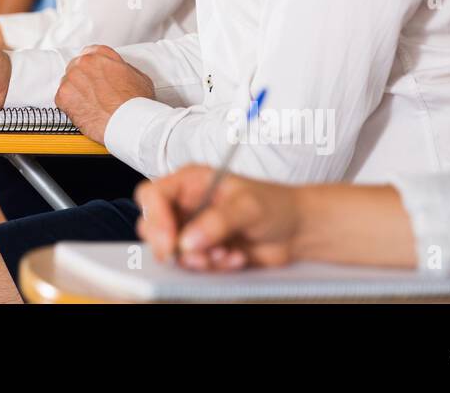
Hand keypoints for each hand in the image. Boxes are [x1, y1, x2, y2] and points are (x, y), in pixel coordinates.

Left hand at [54, 45, 152, 144]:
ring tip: (91, 105)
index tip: (94, 75)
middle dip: (83, 80)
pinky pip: (61, 99)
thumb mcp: (137, 75)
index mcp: (101, 54)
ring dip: (76, 93)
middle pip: (76, 68)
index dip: (93, 68)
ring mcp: (72, 79)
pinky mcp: (64, 96)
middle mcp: (84, 63)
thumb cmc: (137, 102)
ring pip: (67, 83)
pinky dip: (69, 106)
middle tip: (94, 93)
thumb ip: (120, 68)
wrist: (130, 122)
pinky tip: (84, 111)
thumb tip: (117, 71)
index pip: (89, 54)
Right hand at [134, 166, 298, 270]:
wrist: (298, 230)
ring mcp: (192, 229)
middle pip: (152, 225)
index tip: (170, 241)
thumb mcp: (248, 207)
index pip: (153, 195)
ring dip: (196, 260)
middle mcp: (186, 204)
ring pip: (171, 251)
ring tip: (225, 255)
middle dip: (171, 246)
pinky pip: (192, 266)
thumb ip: (217, 221)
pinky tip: (235, 258)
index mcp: (190, 181)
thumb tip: (188, 240)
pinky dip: (212, 268)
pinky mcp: (203, 251)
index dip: (155, 217)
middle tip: (197, 256)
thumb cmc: (276, 205)